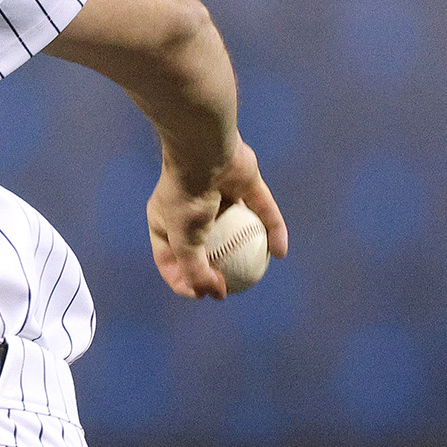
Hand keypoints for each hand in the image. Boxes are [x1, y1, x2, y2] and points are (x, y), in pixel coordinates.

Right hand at [146, 137, 288, 298]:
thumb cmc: (187, 196)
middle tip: (233, 287)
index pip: (170, 260)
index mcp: (165, 220)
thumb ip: (195, 271)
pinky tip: (281, 253)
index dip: (184, 282)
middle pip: (205, 246)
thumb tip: (213, 295)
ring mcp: (220, 195)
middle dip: (217, 269)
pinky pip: (263, 211)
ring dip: (248, 249)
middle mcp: (191, 208)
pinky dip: (273, 230)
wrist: (205, 151)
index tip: (204, 295)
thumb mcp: (183, 241)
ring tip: (260, 273)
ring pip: (237, 228)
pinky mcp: (246, 184)